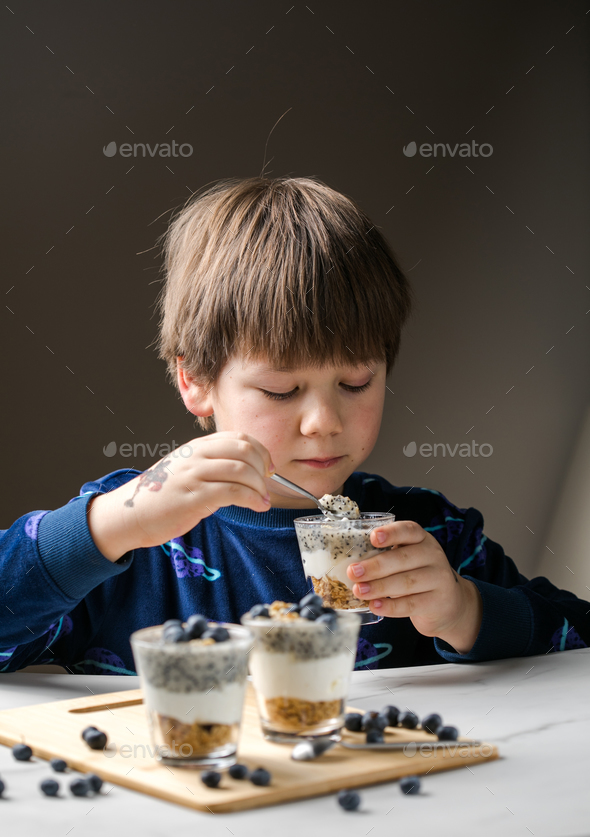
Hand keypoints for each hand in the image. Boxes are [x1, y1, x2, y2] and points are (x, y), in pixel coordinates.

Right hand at [88, 432, 274, 560]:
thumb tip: (246, 475)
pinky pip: (233, 492)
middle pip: (244, 450)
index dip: (260, 451)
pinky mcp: (193, 496)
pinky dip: (252, 499)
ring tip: (263, 500)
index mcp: (196, 447)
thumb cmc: (160, 498)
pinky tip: (257, 506)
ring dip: (260, 487)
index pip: (238, 437)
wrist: (129, 515)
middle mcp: (196, 456)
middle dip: (263, 468)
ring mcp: (193, 474)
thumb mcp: (187, 472)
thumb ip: (212, 468)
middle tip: (267, 485)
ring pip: (241, 470)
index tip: (268, 467)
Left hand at [346, 520, 482, 654]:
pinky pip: (411, 604)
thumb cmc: (417, 576)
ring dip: (379, 587)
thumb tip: (351, 564)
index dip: (391, 533)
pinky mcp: (438, 602)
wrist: (449, 604)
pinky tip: (375, 606)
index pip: (408, 531)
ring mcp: (439, 579)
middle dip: (375, 566)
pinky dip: (391, 606)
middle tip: (352, 572)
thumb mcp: (408, 560)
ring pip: (406, 582)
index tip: (373, 538)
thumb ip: (386, 557)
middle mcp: (433, 555)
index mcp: (422, 539)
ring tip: (359, 591)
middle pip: (402, 558)